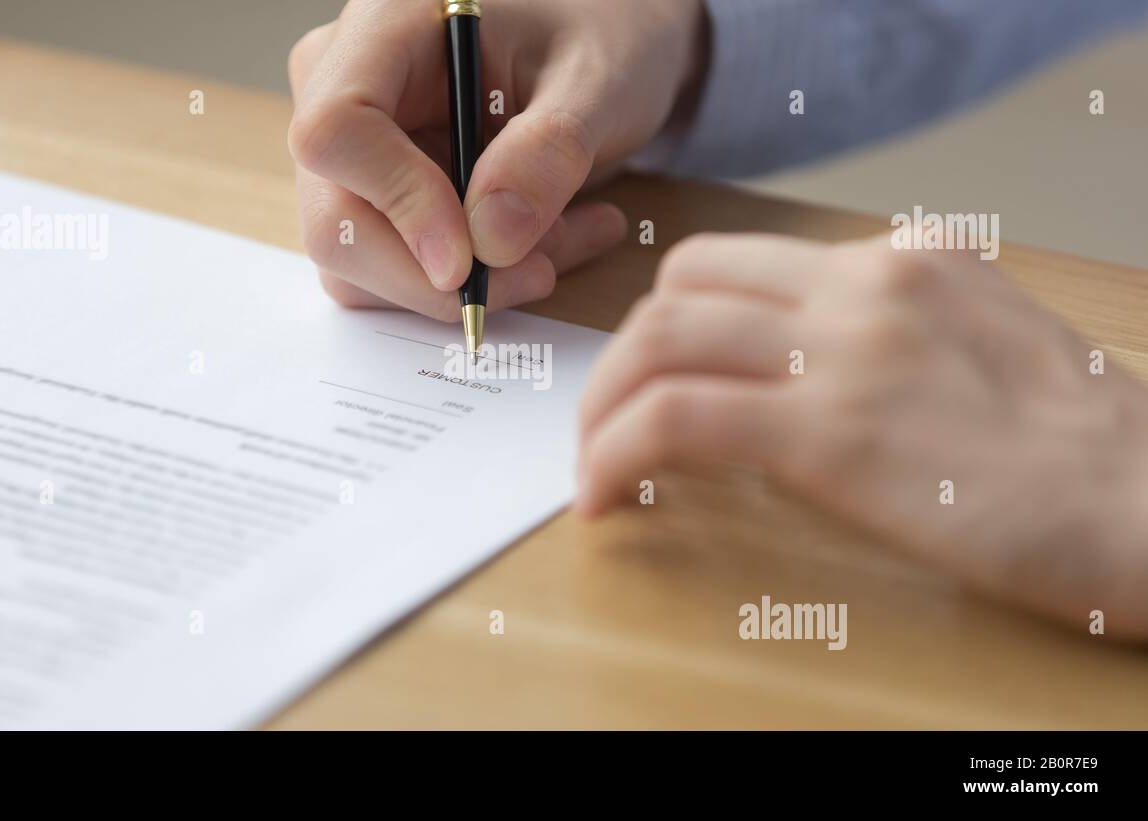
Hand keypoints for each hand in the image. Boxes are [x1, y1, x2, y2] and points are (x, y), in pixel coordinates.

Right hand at [287, 0, 707, 319]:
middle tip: (539, 272)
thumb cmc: (598, 30)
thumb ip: (549, 151)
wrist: (604, 38)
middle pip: (335, 219)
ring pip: (362, 263)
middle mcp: (344, 87)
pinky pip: (398, 270)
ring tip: (565, 240)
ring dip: (466, 284)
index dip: (397, 203)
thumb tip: (489, 243)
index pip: (337, 131)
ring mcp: (355, 150)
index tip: (467, 259)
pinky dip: (472, 282)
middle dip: (433, 276)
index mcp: (385, 28)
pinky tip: (547, 245)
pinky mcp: (378, 197)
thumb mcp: (598, 79)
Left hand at [576, 234, 1147, 635]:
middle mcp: (862, 284)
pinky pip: (674, 418)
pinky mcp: (830, 433)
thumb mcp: (982, 348)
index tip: (647, 379)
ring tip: (593, 466)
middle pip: (678, 290)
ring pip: (659, 341)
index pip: (732, 265)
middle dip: (620, 359)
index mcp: (901, 259)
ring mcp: (843, 352)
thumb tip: (790, 374)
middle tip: (606, 423)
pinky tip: (606, 498)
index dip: (666, 324)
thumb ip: (886, 337)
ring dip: (601, 406)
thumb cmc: (1081, 453)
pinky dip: (614, 454)